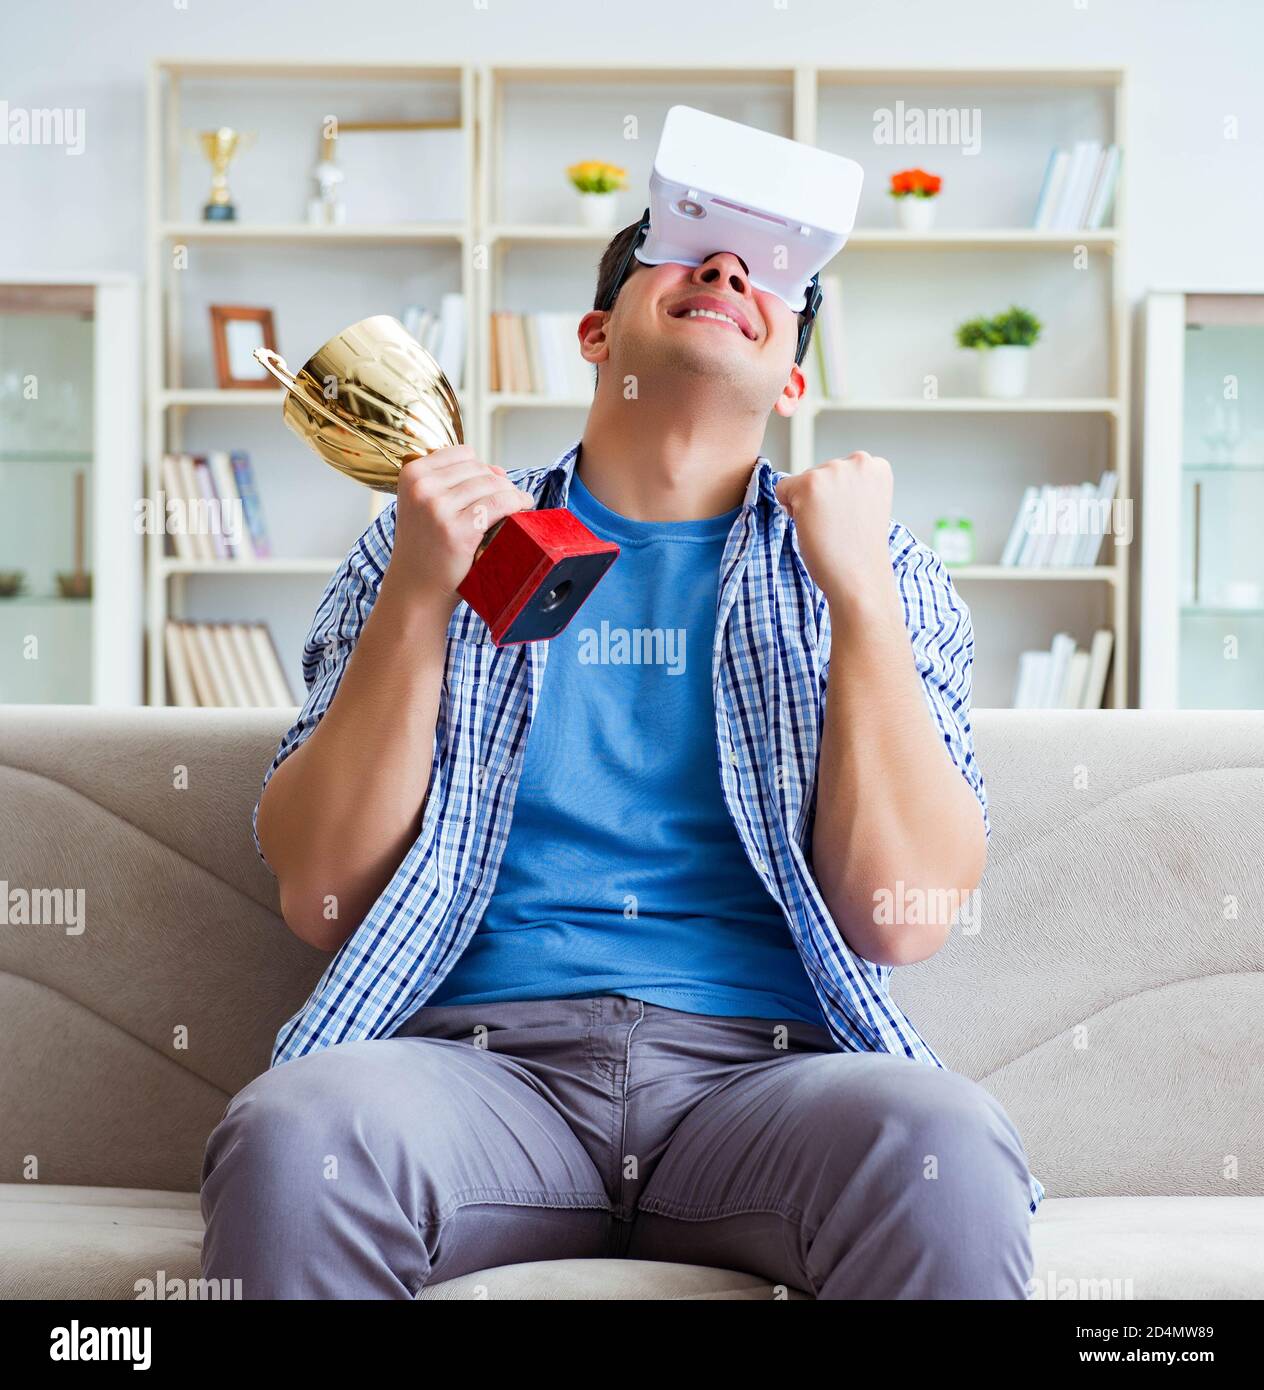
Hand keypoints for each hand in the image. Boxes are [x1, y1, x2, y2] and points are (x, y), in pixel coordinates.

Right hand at [385, 445, 535, 607]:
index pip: (463, 453)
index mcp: (411, 474)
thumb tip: (499, 470)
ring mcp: (437, 508)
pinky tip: (523, 508)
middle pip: (479, 468)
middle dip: (499, 483)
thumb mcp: (427, 506)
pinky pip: (499, 504)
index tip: (491, 486)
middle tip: (508, 501)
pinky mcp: (457, 530)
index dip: (482, 469)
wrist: (415, 589)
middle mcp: (421, 487)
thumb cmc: (426, 547)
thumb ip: (457, 482)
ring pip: (492, 484)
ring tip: (519, 504)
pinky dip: (517, 503)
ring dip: (512, 493)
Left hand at [775, 451, 893, 608]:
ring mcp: (833, 471)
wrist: (858, 577)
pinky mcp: (809, 484)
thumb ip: (850, 486)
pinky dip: (789, 509)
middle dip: (821, 499)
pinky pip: (782, 489)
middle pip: (819, 474)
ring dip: (806, 505)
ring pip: (801, 482)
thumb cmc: (859, 548)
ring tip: (828, 527)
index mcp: (876, 466)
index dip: (838, 497)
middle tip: (839, 526)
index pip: (839, 471)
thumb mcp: (865, 505)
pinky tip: (811, 525)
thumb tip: (817, 484)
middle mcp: (858, 461)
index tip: (851, 517)